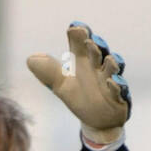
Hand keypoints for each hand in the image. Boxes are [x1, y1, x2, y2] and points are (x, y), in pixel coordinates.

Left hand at [27, 23, 130, 144]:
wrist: (98, 121)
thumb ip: (49, 72)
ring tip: (107, 59)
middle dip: (95, 47)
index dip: (79, 35)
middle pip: (98, 54)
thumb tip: (31, 59)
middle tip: (89, 41)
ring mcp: (110, 81)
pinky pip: (120, 90)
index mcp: (83, 62)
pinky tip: (112, 82)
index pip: (81, 44)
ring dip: (110, 63)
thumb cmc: (81, 97)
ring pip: (112, 69)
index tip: (74, 28)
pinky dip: (116, 86)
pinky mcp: (120, 97)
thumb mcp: (61, 86)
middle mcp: (98, 68)